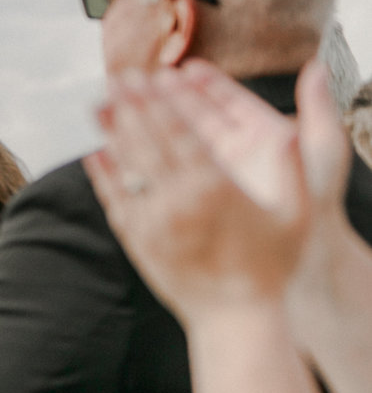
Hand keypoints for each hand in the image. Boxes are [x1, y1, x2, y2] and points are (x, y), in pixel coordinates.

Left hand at [87, 63, 319, 318]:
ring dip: (111, 133)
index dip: (162, 100)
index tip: (150, 75)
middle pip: (148, 142)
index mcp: (216, 188)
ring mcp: (154, 222)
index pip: (182, 132)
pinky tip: (95, 153)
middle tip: (117, 76)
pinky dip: (104, 175)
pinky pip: (116, 200)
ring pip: (127, 168)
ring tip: (98, 104)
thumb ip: (291, 169)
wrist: (235, 317)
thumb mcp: (297, 213)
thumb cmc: (273, 264)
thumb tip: (288, 131)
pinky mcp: (138, 241)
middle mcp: (179, 201)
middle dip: (132, 105)